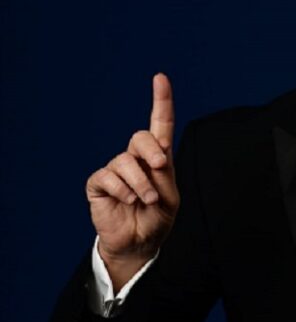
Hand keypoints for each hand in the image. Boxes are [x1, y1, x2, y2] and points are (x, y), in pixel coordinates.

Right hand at [85, 73, 179, 288]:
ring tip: (147, 200)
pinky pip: (108, 177)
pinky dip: (122, 190)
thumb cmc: (157, 218)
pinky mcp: (99, 183)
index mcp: (158, 158)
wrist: (140, 243)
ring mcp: (116, 170)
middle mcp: (136, 159)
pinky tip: (128, 201)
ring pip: (125, 161)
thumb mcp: (169, 196)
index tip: (160, 78)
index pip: (160, 124)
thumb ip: (162, 174)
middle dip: (151, 150)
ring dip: (141, 183)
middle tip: (159, 167)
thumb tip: (151, 160)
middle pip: (141, 137)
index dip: (161, 101)